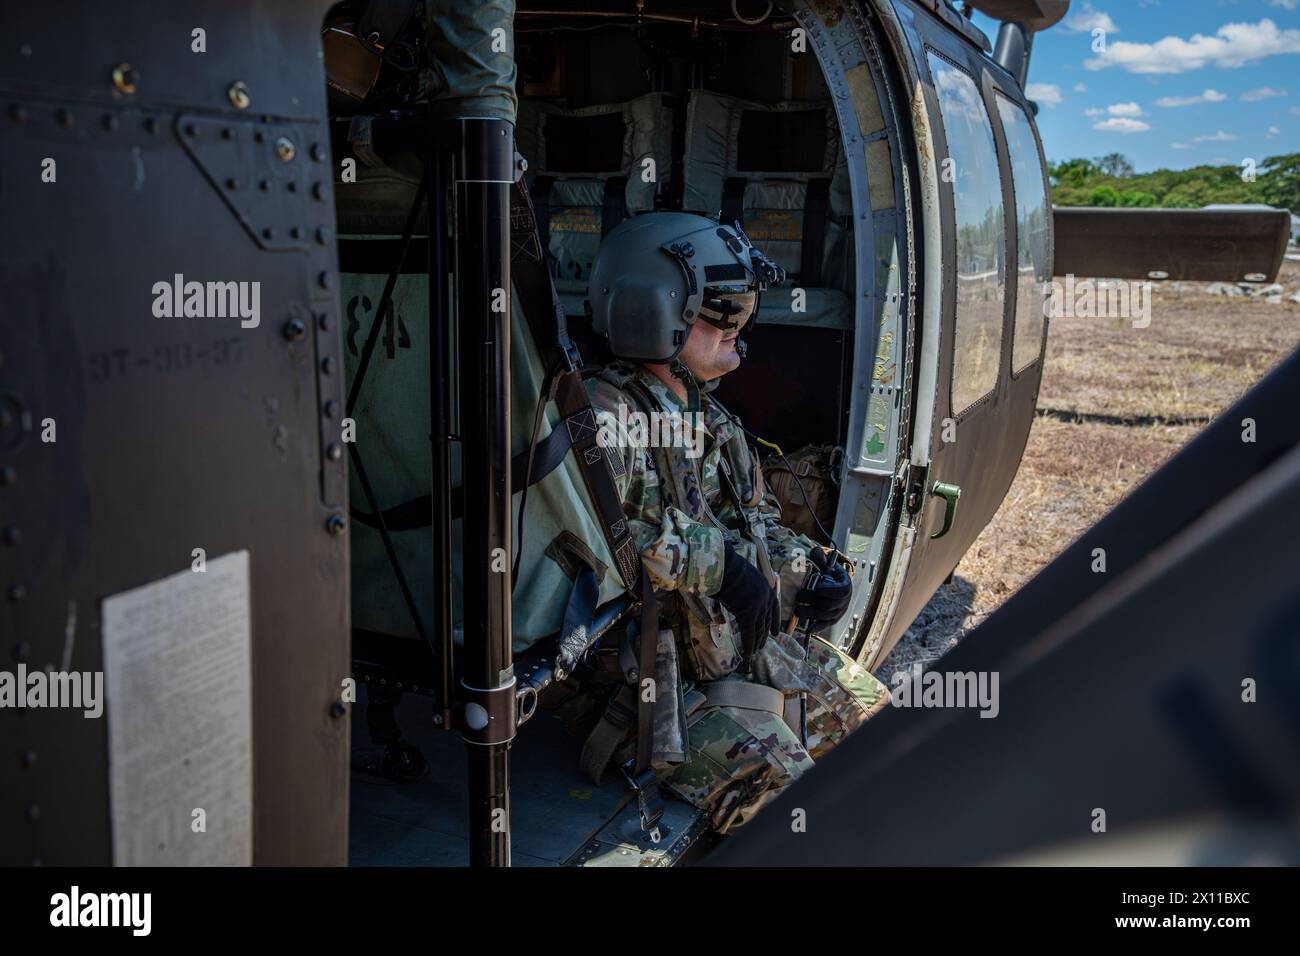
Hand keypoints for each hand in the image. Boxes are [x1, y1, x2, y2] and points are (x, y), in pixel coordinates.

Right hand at [713, 543, 780, 663]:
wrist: (724, 566)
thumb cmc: (729, 568)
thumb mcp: (744, 578)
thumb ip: (746, 591)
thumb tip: (739, 600)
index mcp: (766, 588)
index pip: (774, 608)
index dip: (775, 622)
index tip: (776, 632)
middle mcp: (765, 599)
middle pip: (766, 621)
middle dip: (764, 634)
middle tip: (763, 645)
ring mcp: (758, 607)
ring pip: (759, 629)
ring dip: (758, 641)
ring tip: (756, 651)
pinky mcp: (748, 614)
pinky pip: (749, 633)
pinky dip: (749, 644)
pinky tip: (749, 653)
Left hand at [795, 549, 852, 626]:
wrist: (837, 585)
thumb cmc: (830, 574)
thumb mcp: (828, 564)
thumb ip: (822, 559)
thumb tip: (816, 552)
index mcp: (845, 586)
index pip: (839, 591)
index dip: (827, 590)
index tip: (815, 588)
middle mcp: (845, 601)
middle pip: (829, 605)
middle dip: (813, 601)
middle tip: (799, 596)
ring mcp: (839, 612)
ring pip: (826, 616)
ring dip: (811, 615)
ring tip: (797, 610)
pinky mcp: (833, 619)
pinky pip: (826, 625)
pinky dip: (817, 627)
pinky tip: (807, 629)